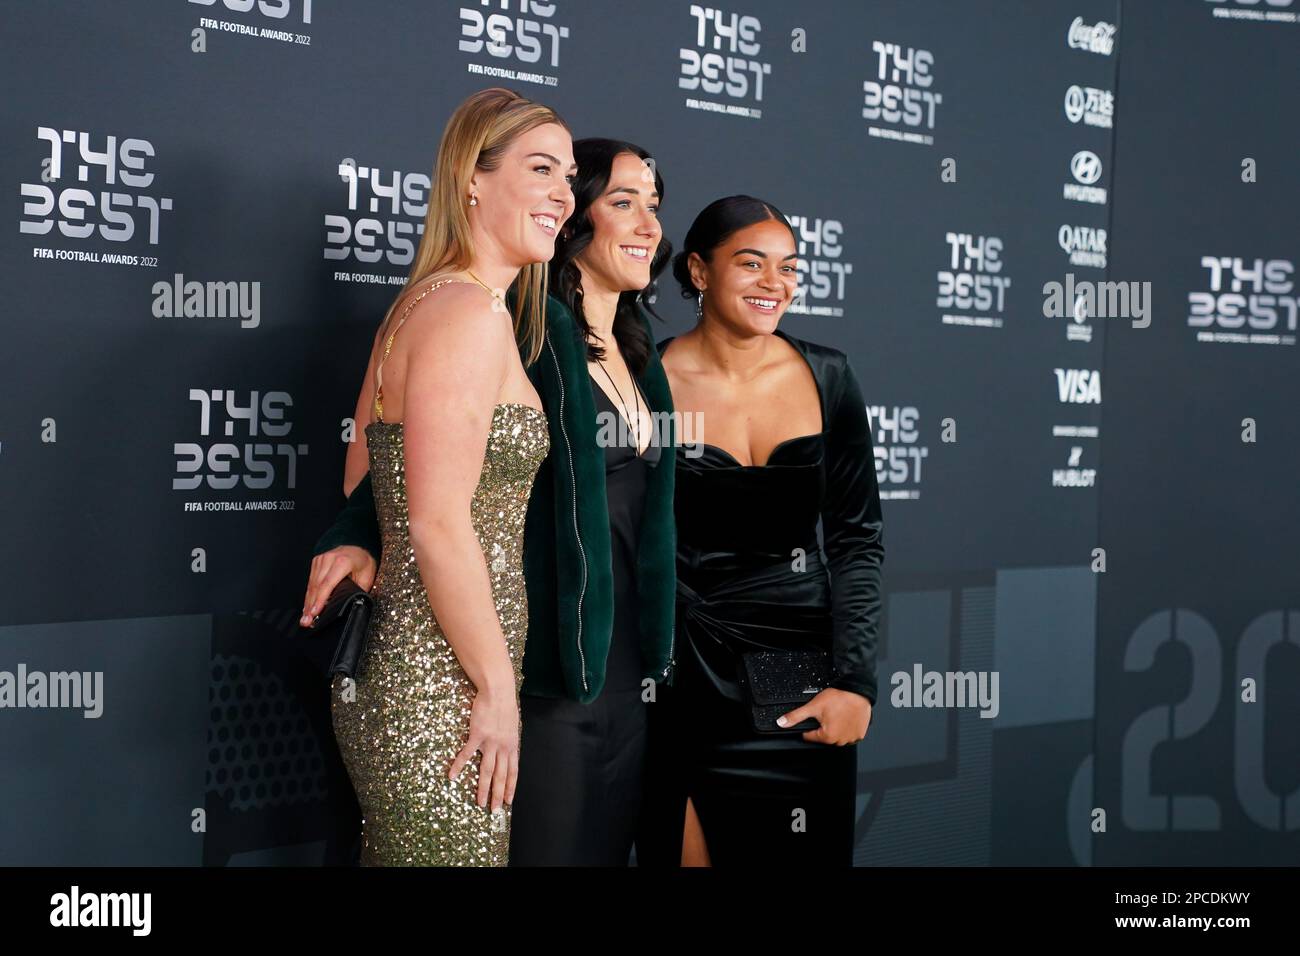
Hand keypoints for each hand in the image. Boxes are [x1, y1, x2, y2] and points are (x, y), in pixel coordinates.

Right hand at [300, 546, 377, 626]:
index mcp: (343, 562)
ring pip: (311, 584)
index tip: (315, 612)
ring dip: (308, 602)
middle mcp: (329, 559)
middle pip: (317, 586)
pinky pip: (311, 581)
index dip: (320, 600)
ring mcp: (320, 559)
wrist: (357, 546)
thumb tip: (352, 606)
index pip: (328, 584)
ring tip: (306, 618)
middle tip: (307, 621)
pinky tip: (307, 606)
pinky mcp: (316, 562)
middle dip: (311, 605)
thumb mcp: (367, 576)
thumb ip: (358, 590)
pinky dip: (309, 595)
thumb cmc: (363, 561)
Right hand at [449, 683, 519, 812]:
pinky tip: (452, 776)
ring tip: (480, 803)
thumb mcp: (512, 725)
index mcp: (512, 745)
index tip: (509, 801)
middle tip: (495, 810)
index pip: (513, 771)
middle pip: (501, 776)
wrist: (498, 691)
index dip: (511, 787)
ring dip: (483, 788)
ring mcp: (490, 742)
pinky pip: (466, 754)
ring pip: (487, 771)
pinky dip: (458, 766)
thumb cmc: (504, 705)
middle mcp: (502, 747)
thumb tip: (508, 748)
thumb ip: (508, 739)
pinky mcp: (477, 735)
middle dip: (499, 794)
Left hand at [777, 688, 872, 744]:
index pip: (810, 736)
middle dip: (823, 726)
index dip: (809, 726)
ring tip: (837, 714)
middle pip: (824, 737)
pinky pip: (849, 734)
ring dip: (836, 728)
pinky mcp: (860, 734)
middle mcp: (840, 740)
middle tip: (828, 713)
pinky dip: (847, 727)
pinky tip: (845, 717)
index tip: (816, 716)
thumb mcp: (813, 706)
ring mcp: (851, 738)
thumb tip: (782, 723)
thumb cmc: (838, 697)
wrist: (857, 690)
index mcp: (828, 736)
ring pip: (837, 736)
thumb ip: (796, 716)